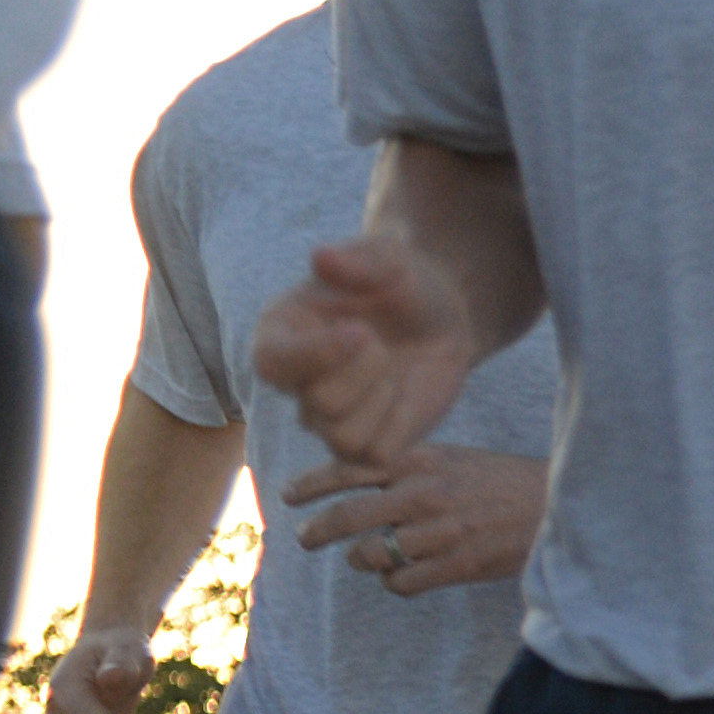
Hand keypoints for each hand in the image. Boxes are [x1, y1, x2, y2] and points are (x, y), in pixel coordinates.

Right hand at [253, 233, 481, 473]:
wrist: (441, 318)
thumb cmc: (402, 284)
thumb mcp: (389, 261)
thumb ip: (358, 260)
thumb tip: (323, 257)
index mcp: (281, 333)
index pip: (272, 363)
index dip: (315, 355)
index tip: (361, 331)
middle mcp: (296, 382)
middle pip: (321, 403)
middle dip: (367, 370)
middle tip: (381, 340)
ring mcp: (326, 419)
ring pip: (344, 438)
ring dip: (383, 400)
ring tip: (392, 369)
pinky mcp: (363, 446)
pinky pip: (375, 456)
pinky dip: (399, 427)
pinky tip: (403, 396)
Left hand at [290, 443, 545, 594]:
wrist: (553, 505)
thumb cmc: (498, 481)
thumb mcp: (450, 457)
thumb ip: (404, 465)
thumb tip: (354, 476)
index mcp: (418, 461)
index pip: (347, 469)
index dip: (310, 485)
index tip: (289, 497)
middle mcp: (423, 494)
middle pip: (347, 516)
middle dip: (317, 531)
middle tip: (306, 539)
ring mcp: (440, 532)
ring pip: (370, 555)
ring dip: (361, 559)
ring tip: (367, 557)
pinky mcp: (457, 565)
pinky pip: (401, 583)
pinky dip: (394, 582)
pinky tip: (403, 574)